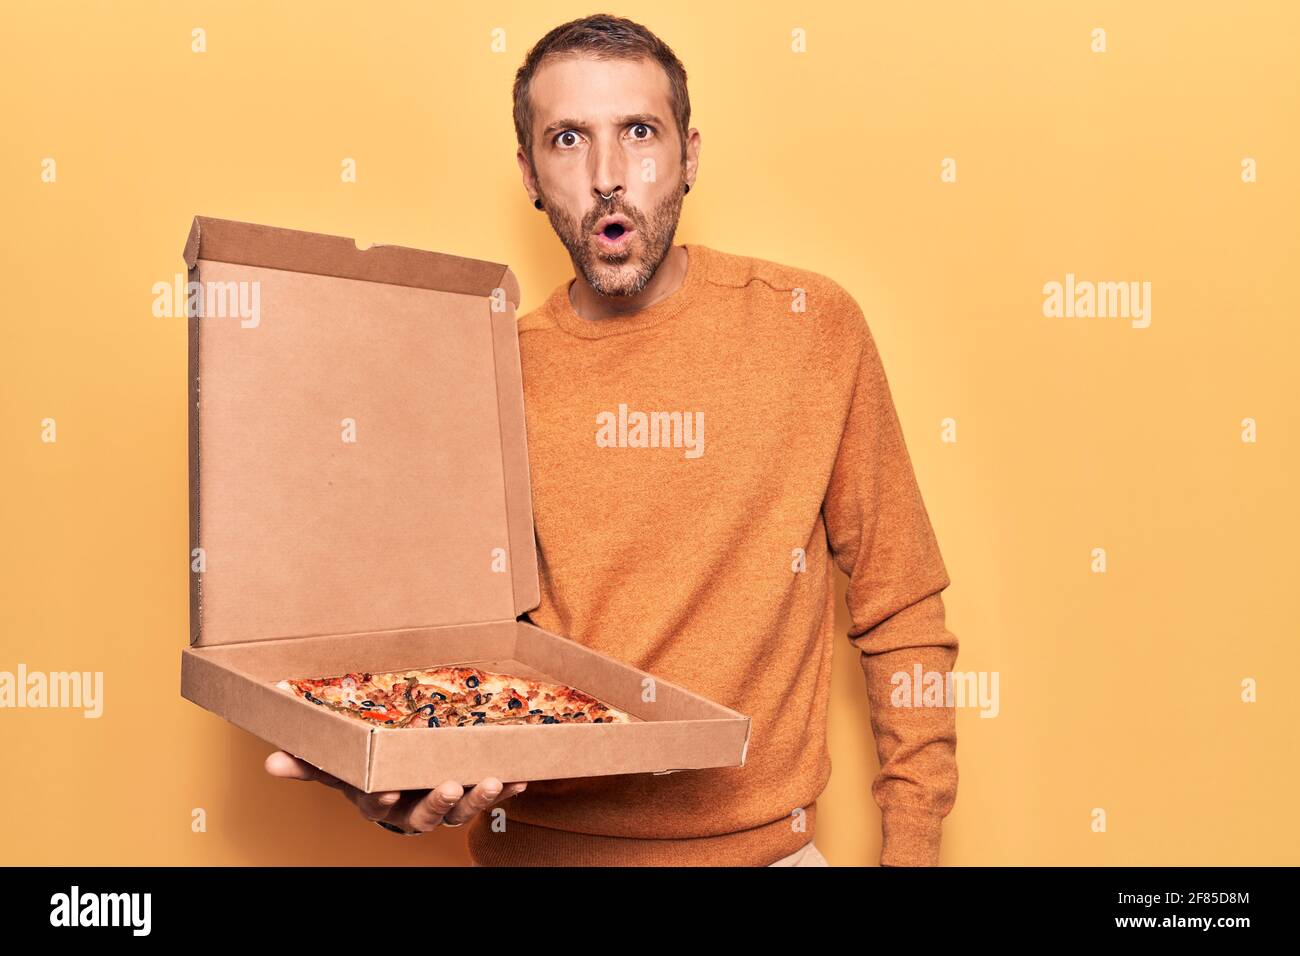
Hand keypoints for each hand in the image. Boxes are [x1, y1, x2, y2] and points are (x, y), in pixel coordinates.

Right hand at [264, 750, 527, 832]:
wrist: (399, 781)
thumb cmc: (366, 771)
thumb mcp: (337, 766)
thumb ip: (309, 762)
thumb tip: (270, 761)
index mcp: (379, 801)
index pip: (378, 804)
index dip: (384, 798)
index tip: (388, 789)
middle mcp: (413, 808)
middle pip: (428, 814)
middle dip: (441, 802)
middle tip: (452, 785)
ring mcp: (444, 804)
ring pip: (463, 809)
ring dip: (480, 797)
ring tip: (493, 779)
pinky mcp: (471, 794)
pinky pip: (492, 795)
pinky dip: (508, 788)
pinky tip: (522, 777)